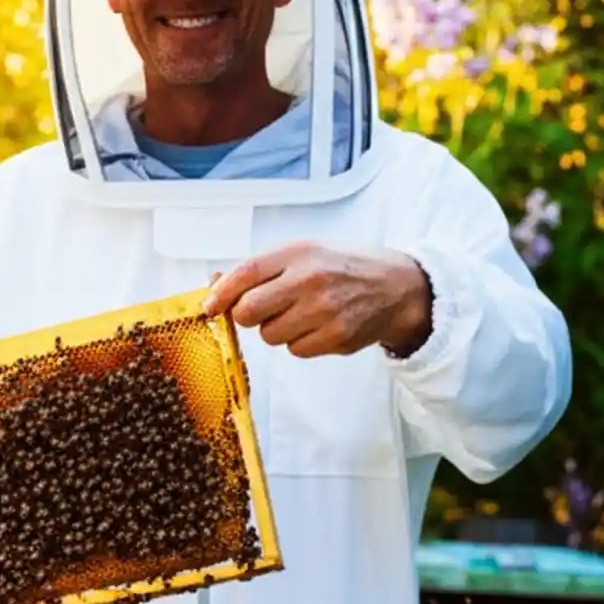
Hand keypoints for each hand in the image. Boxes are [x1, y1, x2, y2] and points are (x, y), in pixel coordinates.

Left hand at [203, 241, 431, 358]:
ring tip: (300, 314)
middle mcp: (310, 280)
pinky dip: (299, 342)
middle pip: (249, 312)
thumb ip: (261, 269)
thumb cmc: (339, 267)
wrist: (395, 286)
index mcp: (298, 253)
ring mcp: (324, 311)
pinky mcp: (336, 337)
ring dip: (276, 329)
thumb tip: (215, 285)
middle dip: (247, 316)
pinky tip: (317, 326)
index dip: (221, 293)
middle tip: (262, 310)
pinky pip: (294, 350)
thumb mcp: (303, 253)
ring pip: (269, 336)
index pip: (246, 273)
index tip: (209, 307)